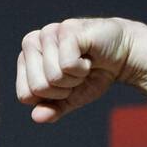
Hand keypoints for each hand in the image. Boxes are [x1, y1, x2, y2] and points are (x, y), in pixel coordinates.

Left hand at [16, 17, 134, 123]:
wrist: (122, 57)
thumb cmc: (92, 75)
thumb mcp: (70, 99)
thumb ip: (52, 109)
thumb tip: (36, 117)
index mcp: (25, 59)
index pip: (25, 95)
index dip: (50, 99)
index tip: (64, 86)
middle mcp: (31, 42)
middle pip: (37, 87)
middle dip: (62, 89)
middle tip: (75, 74)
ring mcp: (48, 33)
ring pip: (52, 77)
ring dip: (74, 78)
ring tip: (82, 64)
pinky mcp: (66, 29)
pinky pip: (67, 65)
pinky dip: (82, 68)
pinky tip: (88, 56)